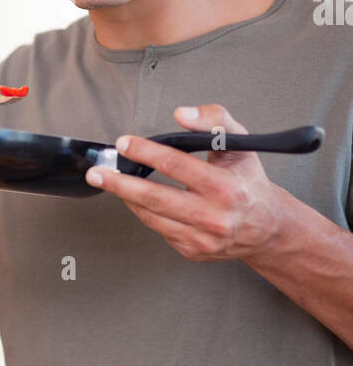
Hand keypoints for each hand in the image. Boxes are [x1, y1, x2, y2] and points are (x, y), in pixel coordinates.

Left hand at [84, 103, 282, 261]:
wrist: (266, 228)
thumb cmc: (248, 182)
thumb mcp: (239, 144)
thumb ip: (214, 120)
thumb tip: (182, 114)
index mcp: (226, 187)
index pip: (176, 164)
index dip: (145, 152)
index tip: (125, 143)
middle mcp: (214, 216)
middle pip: (155, 197)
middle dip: (120, 183)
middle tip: (98, 173)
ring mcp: (202, 238)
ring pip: (152, 216)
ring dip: (127, 197)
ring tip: (111, 181)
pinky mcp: (193, 251)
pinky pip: (159, 229)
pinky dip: (145, 212)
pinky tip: (138, 199)